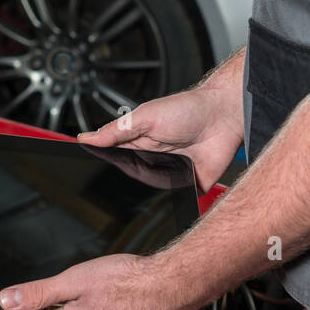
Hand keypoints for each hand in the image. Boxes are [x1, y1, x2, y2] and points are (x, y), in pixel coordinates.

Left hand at [0, 252, 194, 309]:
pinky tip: (138, 309)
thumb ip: (38, 292)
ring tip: (125, 298)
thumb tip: (8, 300)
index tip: (90, 286)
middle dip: (92, 307)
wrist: (171, 287)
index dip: (74, 294)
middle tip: (109, 290)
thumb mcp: (74, 279)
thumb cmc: (128, 281)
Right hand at [77, 83, 242, 192]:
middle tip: (140, 164)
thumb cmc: (187, 108)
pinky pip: (176, 201)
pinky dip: (174, 200)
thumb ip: (116, 131)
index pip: (113, 159)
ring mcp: (169, 173)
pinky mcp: (188, 185)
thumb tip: (86, 137)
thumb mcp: (145, 116)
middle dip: (130, 178)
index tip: (86, 171)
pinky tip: (174, 189)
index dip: (101, 166)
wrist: (224, 115)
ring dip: (153, 187)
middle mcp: (151, 159)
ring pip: (151, 192)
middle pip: (131, 179)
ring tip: (163, 167)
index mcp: (137, 142)